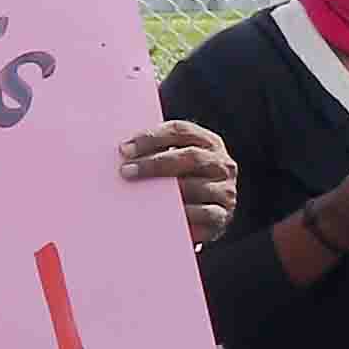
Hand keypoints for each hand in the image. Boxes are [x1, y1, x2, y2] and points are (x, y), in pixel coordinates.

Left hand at [123, 120, 234, 245]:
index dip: (152, 137)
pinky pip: (203, 214)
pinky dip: (182, 213)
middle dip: (155, 163)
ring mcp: (225, 189)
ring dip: (164, 191)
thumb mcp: (172, 163)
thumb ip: (155, 153)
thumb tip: (123, 152)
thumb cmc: (178, 183)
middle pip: (190, 156)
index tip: (124, 149)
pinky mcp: (223, 215)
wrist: (202, 218)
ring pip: (195, 186)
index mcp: (209, 142)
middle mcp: (222, 163)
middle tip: (126, 171)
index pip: (181, 131)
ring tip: (137, 195)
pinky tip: (162, 215)